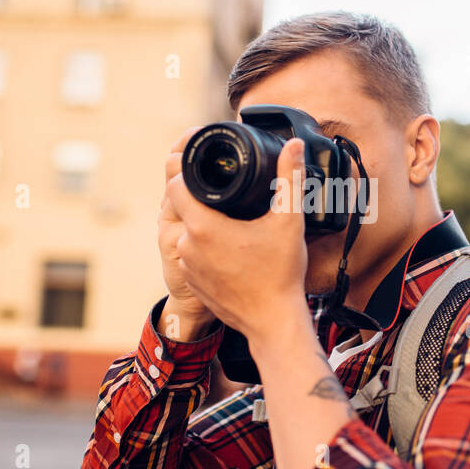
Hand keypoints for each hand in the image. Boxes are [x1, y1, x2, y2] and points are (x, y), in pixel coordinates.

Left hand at [166, 136, 311, 350]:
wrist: (273, 323)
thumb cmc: (281, 274)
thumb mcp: (289, 221)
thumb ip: (289, 178)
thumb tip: (293, 146)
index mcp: (204, 226)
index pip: (176, 185)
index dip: (188, 171)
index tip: (204, 167)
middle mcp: (187, 246)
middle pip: (185, 208)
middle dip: (204, 199)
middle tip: (230, 198)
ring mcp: (188, 267)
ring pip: (190, 233)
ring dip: (206, 226)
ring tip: (234, 226)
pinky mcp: (193, 283)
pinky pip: (194, 256)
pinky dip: (207, 249)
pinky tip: (231, 251)